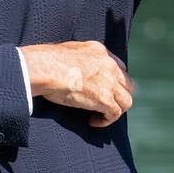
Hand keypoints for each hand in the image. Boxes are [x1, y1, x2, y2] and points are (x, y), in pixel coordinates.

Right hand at [20, 41, 134, 127]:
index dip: (114, 80)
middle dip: (119, 95)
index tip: (104, 89)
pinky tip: (93, 121)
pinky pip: (115, 114)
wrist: (46, 68)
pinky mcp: (104, 99)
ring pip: (126, 101)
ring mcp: (109, 82)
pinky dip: (106, 120)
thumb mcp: (69, 50)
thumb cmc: (47, 61)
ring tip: (100, 115)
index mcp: (100, 51)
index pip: (119, 66)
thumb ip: (79, 58)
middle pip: (127, 84)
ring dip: (115, 110)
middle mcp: (109, 65)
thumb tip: (74, 68)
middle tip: (105, 104)